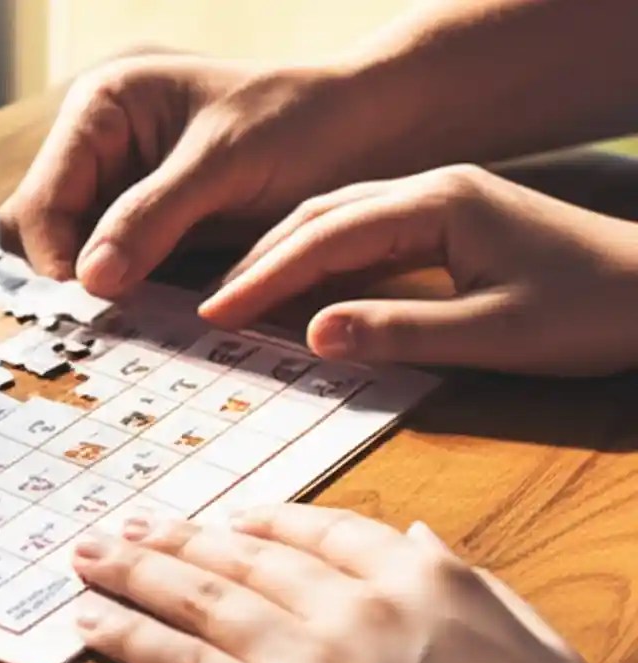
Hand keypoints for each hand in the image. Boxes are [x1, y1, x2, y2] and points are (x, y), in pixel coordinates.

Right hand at [0, 53, 371, 296]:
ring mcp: (124, 194)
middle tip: (118, 311)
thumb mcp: (222, 164)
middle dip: (72, 273)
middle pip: (43, 233)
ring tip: (146, 315)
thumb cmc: (300, 122)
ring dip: (103, 292)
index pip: (39, 198)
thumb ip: (150, 217)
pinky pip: (120, 275)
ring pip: (77, 261)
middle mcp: (100, 152)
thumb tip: (87, 279)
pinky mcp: (154, 232)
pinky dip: (134, 298)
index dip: (53, 250)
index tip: (90, 296)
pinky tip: (165, 311)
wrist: (369, 132)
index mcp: (103, 110)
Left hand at [72, 505, 612, 662]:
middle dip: (178, 537)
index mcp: (418, 579)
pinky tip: (93, 620)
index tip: (229, 518)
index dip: (267, 522)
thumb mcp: (532, 639)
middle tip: (126, 524)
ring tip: (89, 555)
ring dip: (137, 572)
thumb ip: (464, 579)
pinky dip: (133, 637)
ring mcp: (308, 659)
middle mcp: (353, 606)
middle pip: (245, 557)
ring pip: (202, 598)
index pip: (324, 531)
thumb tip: (417, 535)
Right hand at [200, 164, 637, 375]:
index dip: (264, 277)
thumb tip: (311, 336)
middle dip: (258, 260)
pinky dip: (319, 259)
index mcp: (435, 203)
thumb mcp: (497, 333)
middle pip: (319, 215)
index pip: (325, 237)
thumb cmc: (590, 312)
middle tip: (209, 306)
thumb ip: (401, 331)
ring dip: (283, 255)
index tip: (214, 313)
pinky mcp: (448, 220)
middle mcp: (429, 189)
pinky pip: (362, 233)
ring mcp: (438, 200)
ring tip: (238, 298)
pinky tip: (300, 288)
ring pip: (336, 218)